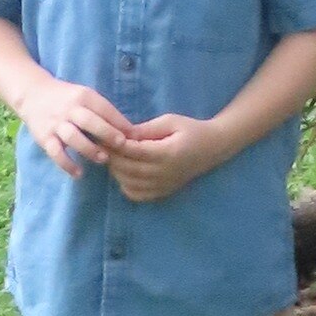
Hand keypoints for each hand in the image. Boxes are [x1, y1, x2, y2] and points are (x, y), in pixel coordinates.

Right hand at [16, 70, 135, 177]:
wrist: (33, 94)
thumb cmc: (68, 98)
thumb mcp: (85, 96)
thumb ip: (103, 111)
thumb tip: (130, 130)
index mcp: (83, 96)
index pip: (104, 108)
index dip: (120, 122)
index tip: (135, 136)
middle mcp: (69, 109)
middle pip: (90, 121)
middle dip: (107, 133)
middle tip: (122, 145)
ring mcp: (56, 123)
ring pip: (73, 137)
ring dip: (89, 149)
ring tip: (104, 159)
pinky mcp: (44, 137)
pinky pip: (56, 152)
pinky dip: (67, 164)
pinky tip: (79, 173)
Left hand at [104, 111, 229, 201]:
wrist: (213, 148)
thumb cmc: (192, 130)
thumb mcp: (170, 121)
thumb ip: (146, 129)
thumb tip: (123, 134)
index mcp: (167, 153)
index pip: (133, 152)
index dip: (115, 145)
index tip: (103, 136)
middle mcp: (164, 173)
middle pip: (127, 168)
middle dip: (111, 157)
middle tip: (101, 145)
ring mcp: (163, 185)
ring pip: (128, 183)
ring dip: (115, 170)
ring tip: (111, 156)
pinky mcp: (162, 192)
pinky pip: (136, 194)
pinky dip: (125, 185)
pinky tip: (124, 172)